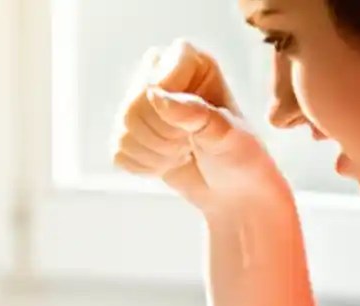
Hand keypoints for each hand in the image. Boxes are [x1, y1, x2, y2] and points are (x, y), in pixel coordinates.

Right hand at [112, 39, 286, 213]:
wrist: (234, 189)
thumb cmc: (240, 155)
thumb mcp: (228, 133)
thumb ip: (196, 113)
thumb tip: (154, 94)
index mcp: (191, 62)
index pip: (158, 67)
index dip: (169, 99)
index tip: (193, 122)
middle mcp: (162, 75)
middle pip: (134, 102)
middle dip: (164, 135)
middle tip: (189, 144)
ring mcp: (142, 106)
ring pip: (124, 127)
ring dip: (156, 153)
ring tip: (182, 154)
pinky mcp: (130, 134)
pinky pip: (119, 151)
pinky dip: (144, 166)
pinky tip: (167, 163)